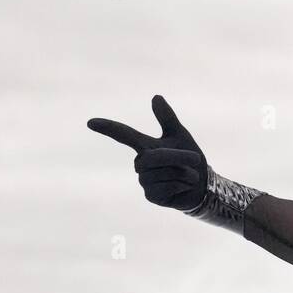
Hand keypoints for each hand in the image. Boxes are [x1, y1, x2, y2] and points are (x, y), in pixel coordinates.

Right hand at [87, 94, 207, 211]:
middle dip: (177, 157)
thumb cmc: (190, 160)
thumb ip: (167, 118)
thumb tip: (156, 97)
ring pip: (162, 173)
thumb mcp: (180, 135)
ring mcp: (144, 181)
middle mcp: (141, 163)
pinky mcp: (151, 196)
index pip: (123, 134)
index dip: (108, 128)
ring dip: (183, 172)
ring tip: (189, 175)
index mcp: (145, 146)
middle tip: (195, 159)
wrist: (202, 185)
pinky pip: (167, 187)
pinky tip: (183, 187)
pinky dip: (181, 185)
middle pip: (152, 158)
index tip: (90, 122)